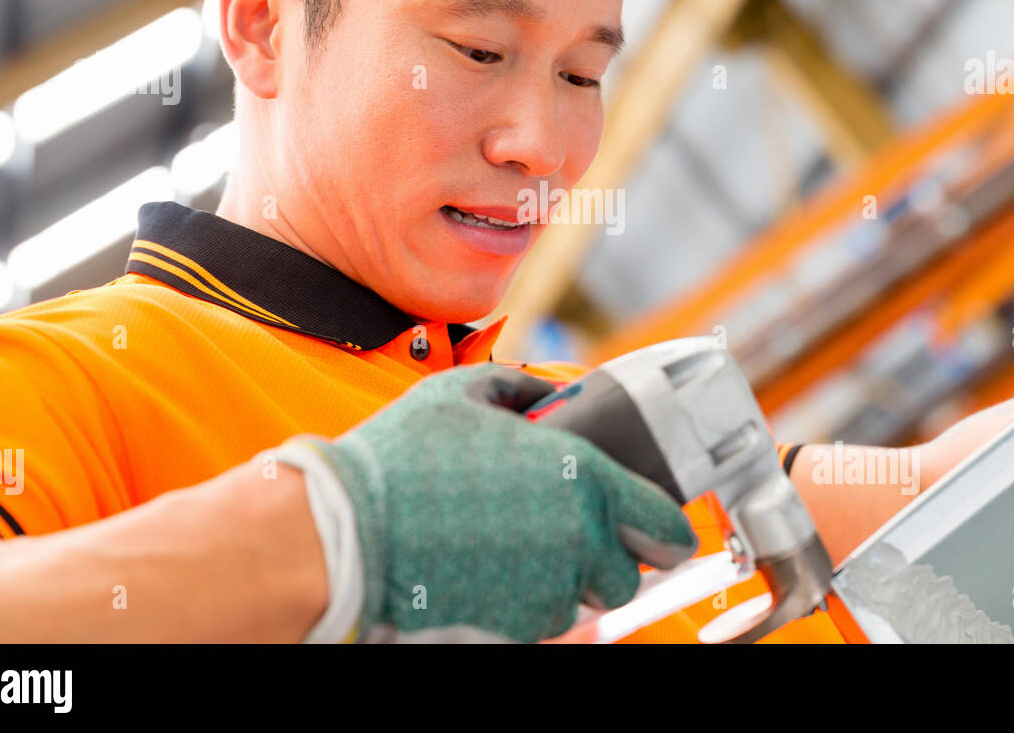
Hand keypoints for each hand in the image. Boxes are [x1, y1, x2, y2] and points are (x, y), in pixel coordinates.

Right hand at [290, 364, 697, 641]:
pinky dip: (532, 601)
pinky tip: (494, 568)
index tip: (656, 528)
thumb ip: (523, 388)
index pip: (665, 524)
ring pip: (587, 599)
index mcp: (579, 475)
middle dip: (611, 557)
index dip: (665, 529)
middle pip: (629, 572)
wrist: (347, 532)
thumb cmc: (401, 459)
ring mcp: (546, 587)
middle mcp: (576, 535)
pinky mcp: (515, 625)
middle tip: (574, 535)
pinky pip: (546, 620)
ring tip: (521, 548)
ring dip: (569, 580)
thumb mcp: (462, 392)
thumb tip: (553, 394)